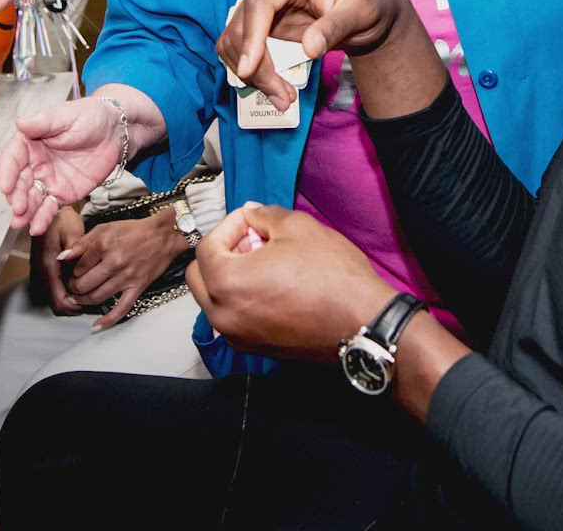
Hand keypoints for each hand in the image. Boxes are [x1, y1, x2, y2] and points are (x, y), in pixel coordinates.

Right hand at [0, 94, 129, 233]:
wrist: (115, 131)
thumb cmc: (88, 116)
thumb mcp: (65, 116)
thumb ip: (43, 122)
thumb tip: (20, 122)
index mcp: (29, 143)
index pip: (12, 159)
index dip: (7, 173)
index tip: (6, 186)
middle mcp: (34, 163)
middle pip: (19, 182)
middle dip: (16, 196)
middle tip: (17, 208)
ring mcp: (48, 180)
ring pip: (31, 198)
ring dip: (24, 212)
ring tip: (20, 223)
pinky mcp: (62, 193)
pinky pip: (50, 207)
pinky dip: (43, 218)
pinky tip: (36, 228)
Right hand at [35, 206, 86, 313]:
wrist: (47, 209)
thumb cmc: (61, 219)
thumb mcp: (72, 232)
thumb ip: (75, 253)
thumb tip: (79, 272)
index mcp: (48, 266)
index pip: (59, 299)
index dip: (75, 305)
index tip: (91, 300)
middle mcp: (41, 273)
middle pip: (56, 303)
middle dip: (74, 305)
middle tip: (93, 298)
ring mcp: (40, 273)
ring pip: (55, 298)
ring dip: (70, 298)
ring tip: (88, 291)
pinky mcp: (43, 270)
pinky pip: (54, 289)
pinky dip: (66, 291)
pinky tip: (80, 283)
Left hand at [64, 210, 185, 329]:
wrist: (163, 235)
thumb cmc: (133, 230)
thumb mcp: (105, 228)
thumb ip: (82, 243)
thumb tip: (62, 258)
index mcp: (104, 245)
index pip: (77, 267)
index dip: (72, 271)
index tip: (74, 272)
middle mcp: (114, 262)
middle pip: (83, 284)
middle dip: (74, 288)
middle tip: (74, 286)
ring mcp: (126, 277)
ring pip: (96, 297)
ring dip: (84, 301)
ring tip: (80, 298)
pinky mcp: (137, 287)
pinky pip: (121, 308)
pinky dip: (108, 320)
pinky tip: (97, 325)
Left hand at [185, 204, 394, 361]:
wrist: (361, 321)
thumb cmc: (332, 277)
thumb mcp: (298, 227)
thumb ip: (264, 215)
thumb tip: (251, 214)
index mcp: (226, 283)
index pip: (207, 246)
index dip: (229, 226)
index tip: (251, 220)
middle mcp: (223, 315)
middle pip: (201, 276)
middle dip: (222, 252)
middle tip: (252, 240)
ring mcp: (238, 336)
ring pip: (214, 300)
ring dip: (230, 277)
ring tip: (265, 262)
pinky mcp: (256, 348)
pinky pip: (233, 318)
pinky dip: (242, 299)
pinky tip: (273, 286)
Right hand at [217, 0, 410, 110]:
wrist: (369, 5)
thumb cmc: (368, 0)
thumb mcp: (362, 11)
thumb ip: (335, 27)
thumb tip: (309, 48)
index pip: (261, 0)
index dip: (251, 36)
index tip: (250, 70)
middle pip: (244, 22)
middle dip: (256, 65)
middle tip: (282, 97)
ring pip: (236, 38)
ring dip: (252, 71)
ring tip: (283, 97)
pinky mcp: (262, 19)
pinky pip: (244, 46)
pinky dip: (254, 69)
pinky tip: (276, 86)